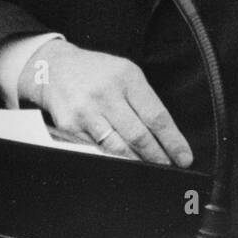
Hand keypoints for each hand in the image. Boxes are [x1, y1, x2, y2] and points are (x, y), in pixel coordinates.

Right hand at [18, 39, 193, 166]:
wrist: (53, 68)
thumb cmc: (96, 73)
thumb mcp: (125, 74)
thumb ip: (143, 100)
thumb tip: (165, 135)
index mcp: (126, 77)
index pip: (156, 115)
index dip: (172, 141)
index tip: (184, 157)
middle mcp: (106, 94)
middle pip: (139, 135)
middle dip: (158, 156)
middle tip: (169, 167)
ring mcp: (87, 111)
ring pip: (118, 148)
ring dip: (138, 162)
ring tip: (150, 168)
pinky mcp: (71, 126)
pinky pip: (98, 150)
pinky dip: (114, 160)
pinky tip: (124, 164)